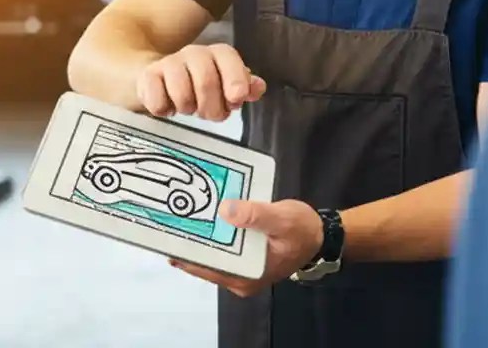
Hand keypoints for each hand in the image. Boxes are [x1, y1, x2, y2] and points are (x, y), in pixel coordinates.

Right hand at [137, 44, 266, 121]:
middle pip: (206, 82)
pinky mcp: (148, 76)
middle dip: (211, 108)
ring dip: (188, 109)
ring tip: (189, 107)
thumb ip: (245, 87)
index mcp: (218, 54)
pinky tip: (168, 107)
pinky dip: (164, 110)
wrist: (162, 79)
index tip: (235, 99)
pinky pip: (157, 101)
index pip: (228, 59)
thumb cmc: (201, 84)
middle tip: (210, 114)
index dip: (235, 80)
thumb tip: (257, 87)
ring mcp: (169, 63)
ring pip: (181, 93)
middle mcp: (194, 53)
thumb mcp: (227, 86)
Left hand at [168, 199, 321, 297]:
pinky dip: (213, 231)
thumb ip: (256, 215)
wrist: (320, 234)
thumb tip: (226, 210)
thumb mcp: (283, 220)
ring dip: (200, 234)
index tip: (166, 236)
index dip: (185, 252)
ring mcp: (240, 268)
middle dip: (189, 241)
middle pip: (205, 260)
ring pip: (212, 252)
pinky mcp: (242, 255)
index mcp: (246, 276)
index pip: (206, 267)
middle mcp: (239, 277)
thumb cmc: (303, 230)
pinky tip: (203, 214)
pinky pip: (221, 245)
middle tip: (169, 218)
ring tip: (180, 213)